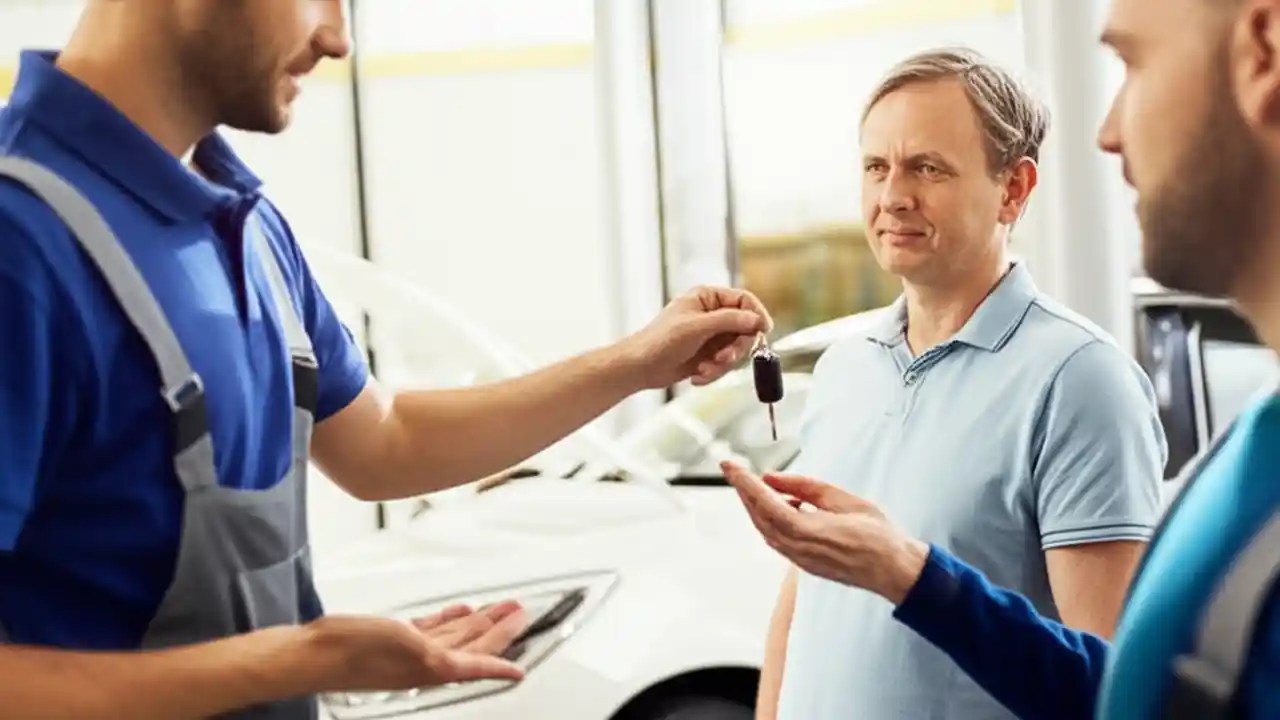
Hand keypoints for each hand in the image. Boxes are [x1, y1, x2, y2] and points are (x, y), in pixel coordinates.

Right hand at [308, 601, 528, 691]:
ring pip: (455, 635)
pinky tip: (459, 613)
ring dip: (478, 622)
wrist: (313, 654)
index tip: (521, 667)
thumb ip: (443, 655)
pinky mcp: (394, 638)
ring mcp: (410, 650)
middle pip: (473, 645)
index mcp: (434, 668)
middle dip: (499, 629)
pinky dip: (449, 619)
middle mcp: (426, 661)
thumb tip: (472, 663)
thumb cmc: (354, 654)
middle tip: (519, 612)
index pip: (480, 662)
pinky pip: (431, 628)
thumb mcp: (410, 648)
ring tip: (499, 608)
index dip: (503, 663)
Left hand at [622, 286, 772, 388]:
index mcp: (707, 297)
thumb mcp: (697, 327)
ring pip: (737, 350)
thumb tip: (757, 320)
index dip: (756, 314)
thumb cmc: (660, 341)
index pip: (744, 300)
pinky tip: (697, 376)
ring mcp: (711, 335)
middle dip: (735, 348)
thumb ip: (729, 320)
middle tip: (723, 359)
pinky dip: (715, 372)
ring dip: (723, 364)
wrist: (640, 368)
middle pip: (745, 328)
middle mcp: (712, 314)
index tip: (763, 330)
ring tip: (704, 370)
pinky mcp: (709, 355)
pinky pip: (726, 365)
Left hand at [720, 461, 929, 604]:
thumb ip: (805, 487)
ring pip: (766, 530)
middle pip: (759, 517)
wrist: (894, 570)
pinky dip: (772, 519)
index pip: (764, 503)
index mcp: (806, 531)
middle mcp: (797, 548)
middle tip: (734, 469)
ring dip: (757, 506)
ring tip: (756, 484)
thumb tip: (771, 478)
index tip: (729, 465)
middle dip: (744, 492)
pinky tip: (783, 504)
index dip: (744, 483)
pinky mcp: (805, 564)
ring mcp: (800, 560)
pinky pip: (778, 539)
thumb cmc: (876, 533)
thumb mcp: (843, 499)